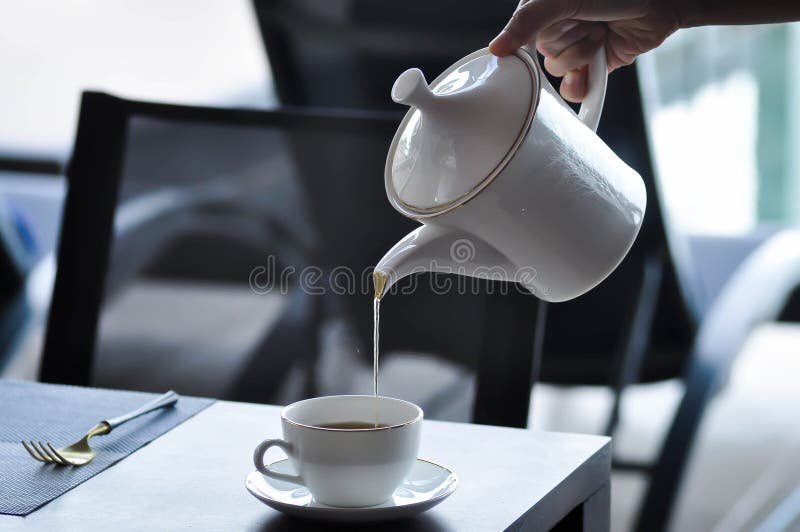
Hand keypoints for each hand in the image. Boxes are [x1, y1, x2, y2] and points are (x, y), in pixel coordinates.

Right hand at [489, 0, 681, 101]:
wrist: (662, 4)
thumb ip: (528, 21)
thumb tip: (497, 48)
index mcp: (542, 8)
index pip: (519, 35)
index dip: (531, 39)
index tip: (545, 35)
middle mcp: (556, 27)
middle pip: (541, 55)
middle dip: (567, 43)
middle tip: (588, 25)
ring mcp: (574, 47)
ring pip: (558, 72)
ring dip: (581, 57)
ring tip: (599, 36)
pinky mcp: (591, 66)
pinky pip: (573, 89)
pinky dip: (583, 86)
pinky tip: (594, 69)